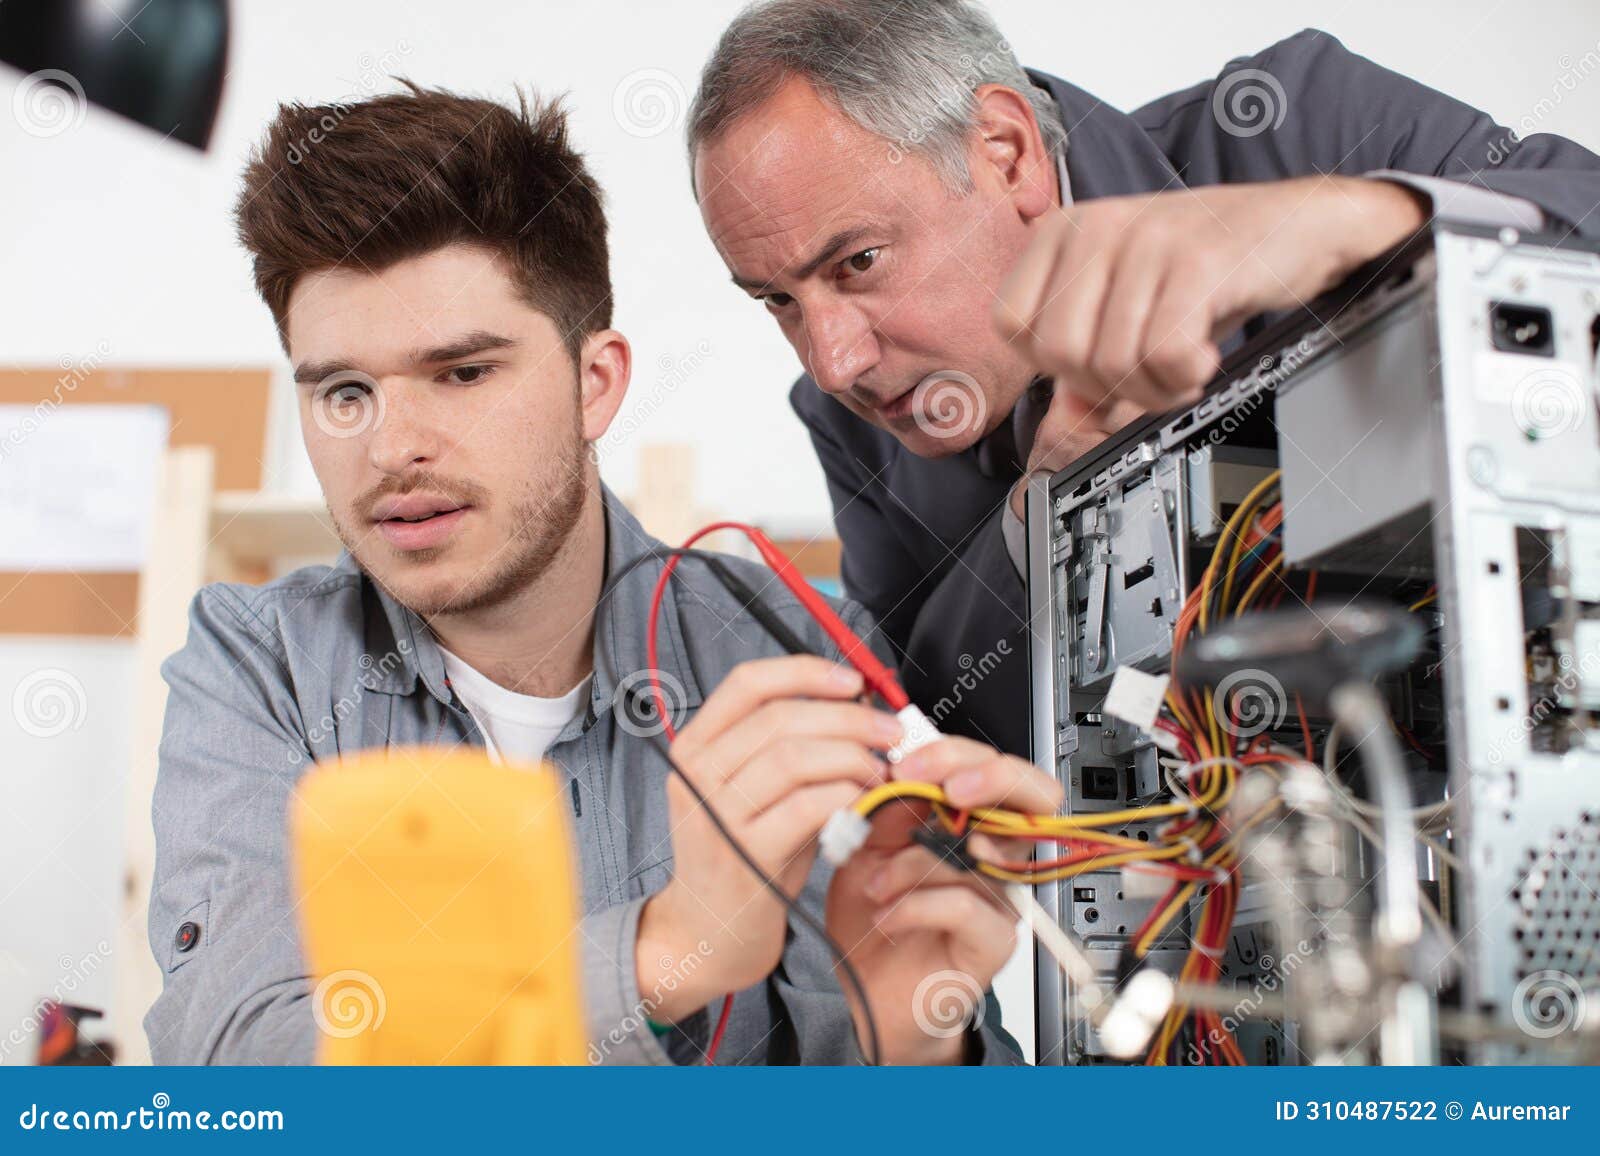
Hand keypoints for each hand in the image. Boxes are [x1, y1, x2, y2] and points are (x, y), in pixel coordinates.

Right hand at [636, 655, 901, 1024]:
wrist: (706, 935)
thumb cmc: (746, 855)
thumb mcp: (756, 792)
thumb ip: (794, 747)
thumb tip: (861, 704)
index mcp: (695, 746)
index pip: (747, 682)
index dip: (806, 672)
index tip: (853, 680)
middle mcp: (696, 774)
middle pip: (780, 717)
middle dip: (848, 717)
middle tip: (890, 732)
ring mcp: (716, 816)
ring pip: (794, 757)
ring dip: (852, 757)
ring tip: (880, 771)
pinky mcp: (745, 855)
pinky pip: (808, 806)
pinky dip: (847, 796)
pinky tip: (864, 805)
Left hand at [825, 736, 1063, 1063]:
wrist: (865, 993)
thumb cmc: (873, 916)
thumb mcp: (867, 846)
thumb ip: (886, 805)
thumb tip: (893, 763)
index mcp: (968, 821)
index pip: (995, 766)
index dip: (958, 754)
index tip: (905, 763)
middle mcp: (996, 854)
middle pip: (1033, 796)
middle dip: (986, 778)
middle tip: (940, 789)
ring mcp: (1003, 897)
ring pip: (983, 849)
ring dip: (912, 863)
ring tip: (873, 884)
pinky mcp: (995, 941)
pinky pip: (966, 904)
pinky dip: (914, 905)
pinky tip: (887, 917)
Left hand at [995, 177, 1425, 507]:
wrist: (1299, 224)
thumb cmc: (1209, 266)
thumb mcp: (1134, 307)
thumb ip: (1090, 361)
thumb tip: (1071, 418)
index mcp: (1064, 230)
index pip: (1012, 324)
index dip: (1053, 363)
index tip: (1097, 361)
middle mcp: (1097, 226)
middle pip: (1058, 351)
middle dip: (1105, 385)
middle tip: (1148, 374)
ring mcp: (1146, 240)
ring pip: (1112, 361)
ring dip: (1154, 389)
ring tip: (1182, 368)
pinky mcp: (1198, 262)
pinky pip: (1164, 354)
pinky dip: (1183, 378)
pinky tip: (1202, 360)